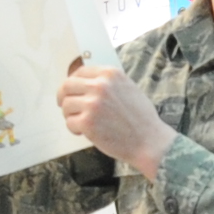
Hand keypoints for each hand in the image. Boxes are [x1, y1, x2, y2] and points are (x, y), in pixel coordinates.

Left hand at [58, 63, 175, 178]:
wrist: (149, 140)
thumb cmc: (141, 118)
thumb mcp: (128, 87)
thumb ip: (107, 83)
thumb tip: (84, 83)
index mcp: (110, 74)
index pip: (79, 72)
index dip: (72, 84)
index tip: (70, 92)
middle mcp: (100, 85)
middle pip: (67, 86)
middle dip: (64, 98)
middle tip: (66, 107)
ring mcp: (93, 103)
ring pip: (66, 105)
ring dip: (71, 115)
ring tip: (84, 124)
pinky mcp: (87, 122)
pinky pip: (70, 122)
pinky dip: (75, 129)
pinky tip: (86, 133)